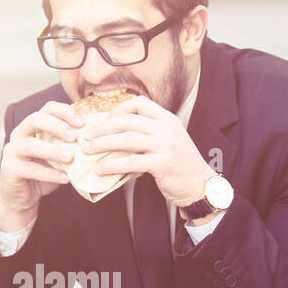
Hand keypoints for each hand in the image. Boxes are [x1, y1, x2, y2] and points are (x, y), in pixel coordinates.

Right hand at [0, 100, 84, 230]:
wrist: (23, 197)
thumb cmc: (44, 172)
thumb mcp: (58, 155)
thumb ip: (69, 145)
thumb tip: (95, 139)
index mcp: (32, 126)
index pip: (47, 108)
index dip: (65, 112)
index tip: (82, 123)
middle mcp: (19, 134)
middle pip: (35, 119)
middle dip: (57, 126)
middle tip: (75, 137)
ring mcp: (11, 151)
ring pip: (30, 145)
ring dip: (53, 151)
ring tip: (71, 158)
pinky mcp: (9, 169)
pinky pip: (30, 169)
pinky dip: (49, 173)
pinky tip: (65, 178)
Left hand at [81, 94, 213, 206]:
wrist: (200, 184)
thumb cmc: (180, 164)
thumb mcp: (168, 140)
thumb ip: (149, 133)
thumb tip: (116, 134)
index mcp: (167, 119)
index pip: (139, 103)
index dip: (118, 109)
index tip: (104, 121)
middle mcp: (167, 128)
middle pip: (128, 121)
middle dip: (103, 128)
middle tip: (87, 136)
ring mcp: (166, 145)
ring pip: (126, 139)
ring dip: (103, 144)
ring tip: (89, 150)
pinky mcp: (162, 163)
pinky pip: (131, 162)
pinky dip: (112, 165)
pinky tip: (101, 170)